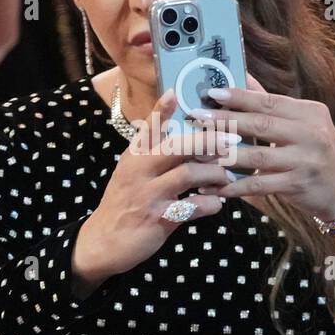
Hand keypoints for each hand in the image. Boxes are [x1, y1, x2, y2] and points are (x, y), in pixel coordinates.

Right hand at [73, 87, 237, 294]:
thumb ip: (151, 150)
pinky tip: (217, 204)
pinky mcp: (158, 218)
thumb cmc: (124, 202)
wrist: (102, 241)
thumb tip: (180, 131)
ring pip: (188, 174)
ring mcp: (148, 194)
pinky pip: (191, 207)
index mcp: (135, 156)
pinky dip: (209, 204)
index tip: (176, 92)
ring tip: (227, 177)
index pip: (149, 126)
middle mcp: (140, 170)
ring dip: (214, 174)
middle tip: (232, 141)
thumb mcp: (131, 171)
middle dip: (208, 141)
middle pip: (177, 147)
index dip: (162, 109)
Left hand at [191, 72, 334, 222]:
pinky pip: (260, 185)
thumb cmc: (314, 152)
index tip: (211, 93)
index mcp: (309, 112)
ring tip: (199, 153)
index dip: (239, 97)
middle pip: (261, 125)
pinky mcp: (298, 184)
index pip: (269, 101)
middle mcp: (311, 133)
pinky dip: (236, 186)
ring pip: (257, 156)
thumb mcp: (302, 123)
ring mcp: (305, 160)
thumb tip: (240, 77)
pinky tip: (216, 186)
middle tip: (197, 118)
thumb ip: (272, 105)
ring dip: (225, 155)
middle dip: (225, 121)